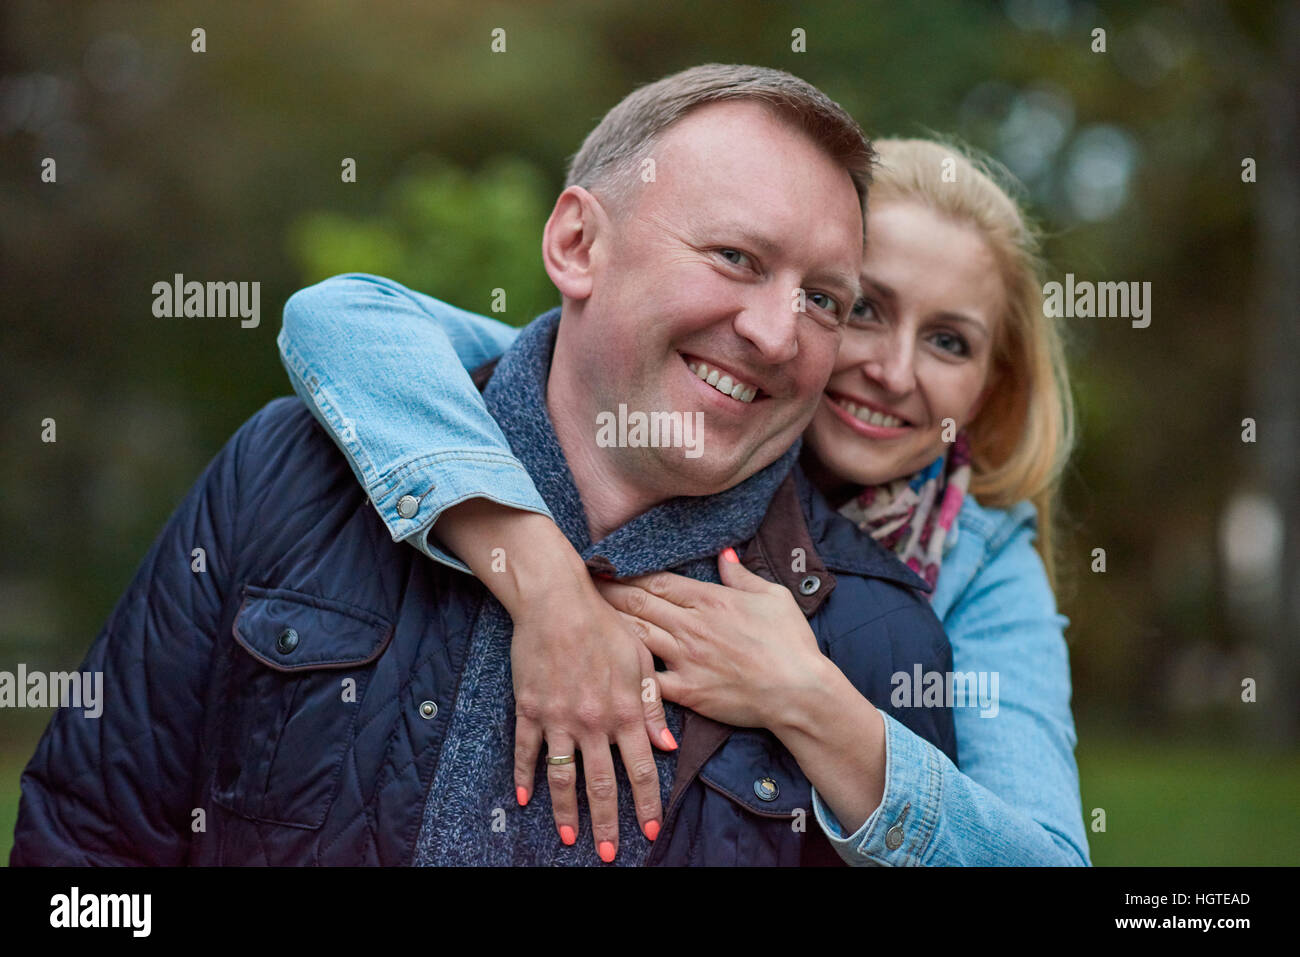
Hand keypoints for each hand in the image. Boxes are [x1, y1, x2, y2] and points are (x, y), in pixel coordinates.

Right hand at [429, 498, 674, 861]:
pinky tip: (525, 799)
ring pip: (563, 777)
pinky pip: (526, 751)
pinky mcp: (530, 709)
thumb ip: (654, 704)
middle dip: (607, 823)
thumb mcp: (640, 659)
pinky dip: (525, 776)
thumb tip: (668, 745)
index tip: (650, 831)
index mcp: (625, 711)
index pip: (641, 769)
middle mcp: (593, 722)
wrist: (557, 601)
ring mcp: (558, 718)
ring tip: (569, 838)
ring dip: (566, 812)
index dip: (646, 804)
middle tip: (608, 854)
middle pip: (601, 784)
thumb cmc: (605, 625)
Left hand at [596, 548, 826, 729]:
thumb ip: (742, 576)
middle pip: (638, 604)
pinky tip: (603, 666)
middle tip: (581, 583)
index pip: (658, 580)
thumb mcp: (773, 597)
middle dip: (607, 592)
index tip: (605, 564)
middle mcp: (691, 626)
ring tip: (583, 616)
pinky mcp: (687, 691)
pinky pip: (648, 680)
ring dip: (608, 625)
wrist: (799, 691)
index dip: (628, 571)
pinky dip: (626, 671)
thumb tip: (725, 554)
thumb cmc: (792, 643)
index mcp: (710, 600)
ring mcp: (686, 659)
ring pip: (636, 635)